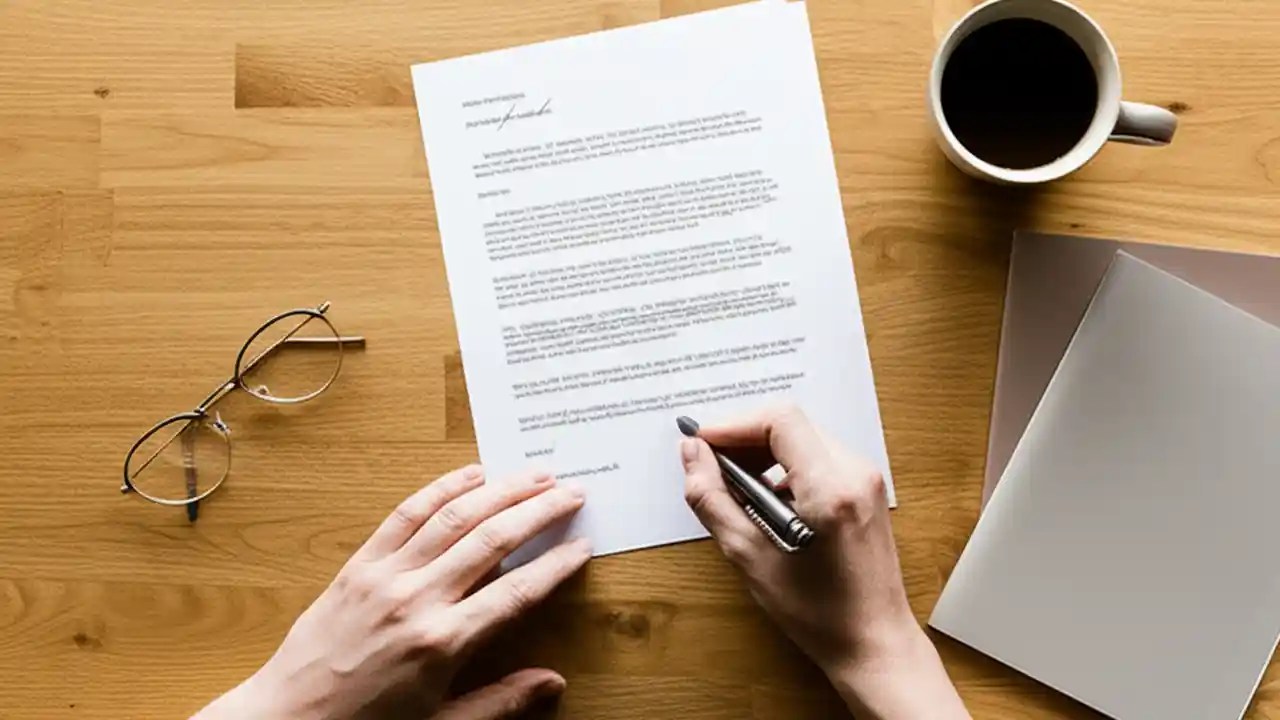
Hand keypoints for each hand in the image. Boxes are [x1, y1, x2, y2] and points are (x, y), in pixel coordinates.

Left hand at [193, 466, 590, 719]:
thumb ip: (500, 702)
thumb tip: (554, 682)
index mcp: (442, 643)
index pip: (516, 592)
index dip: (555, 565)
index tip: (582, 545)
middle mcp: (416, 599)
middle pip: (492, 540)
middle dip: (539, 511)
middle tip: (573, 492)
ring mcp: (385, 576)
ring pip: (453, 517)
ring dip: (500, 490)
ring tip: (535, 474)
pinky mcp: (358, 565)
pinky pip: (405, 515)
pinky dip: (441, 488)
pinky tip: (471, 474)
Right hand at [680, 406, 968, 718]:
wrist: (874, 642)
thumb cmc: (820, 614)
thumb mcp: (751, 558)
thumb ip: (714, 500)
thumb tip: (692, 456)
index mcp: (830, 489)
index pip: (779, 421)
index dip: (732, 425)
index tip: (702, 444)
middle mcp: (855, 474)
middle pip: (790, 424)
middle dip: (744, 439)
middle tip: (712, 468)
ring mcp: (866, 480)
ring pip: (802, 438)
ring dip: (763, 453)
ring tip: (737, 491)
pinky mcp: (866, 490)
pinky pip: (818, 457)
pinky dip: (785, 467)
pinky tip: (767, 502)